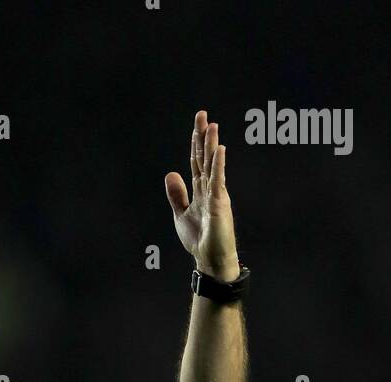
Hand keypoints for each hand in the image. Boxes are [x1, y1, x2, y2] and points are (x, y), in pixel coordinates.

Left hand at [165, 109, 239, 281]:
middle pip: (204, 158)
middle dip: (202, 136)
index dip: (195, 142)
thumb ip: (177, 194)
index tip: (197, 123)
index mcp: (200, 189)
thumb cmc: (199, 239)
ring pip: (212, 165)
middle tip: (202, 114)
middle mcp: (210, 188)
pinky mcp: (219, 204)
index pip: (197, 161)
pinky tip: (219, 150)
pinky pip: (218, 181)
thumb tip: (171, 173)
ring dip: (211, 145)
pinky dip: (218, 165)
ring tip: (211, 125)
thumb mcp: (181, 214)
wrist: (209, 259)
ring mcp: (215, 195)